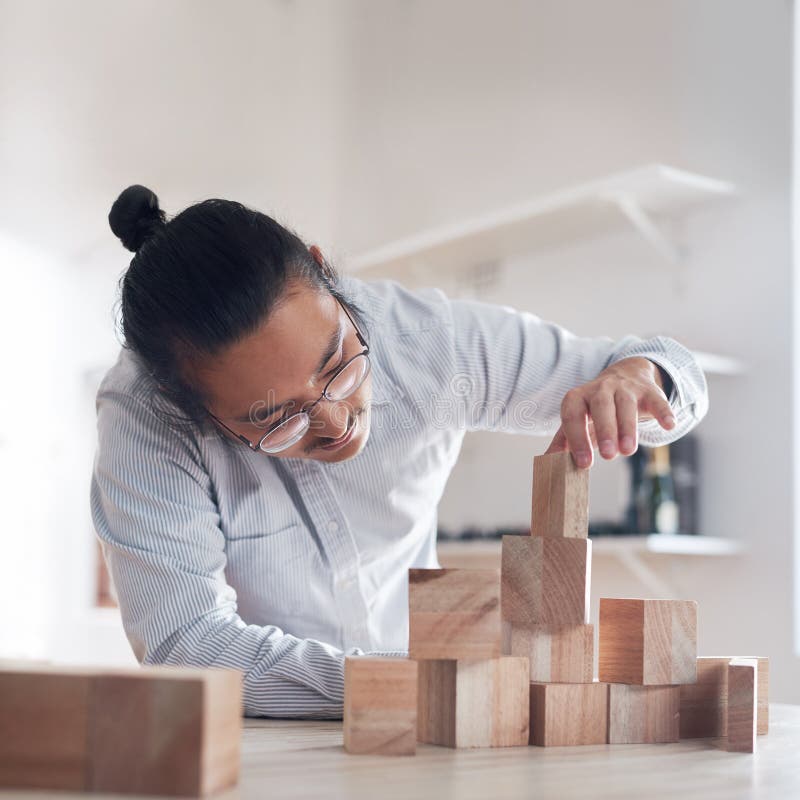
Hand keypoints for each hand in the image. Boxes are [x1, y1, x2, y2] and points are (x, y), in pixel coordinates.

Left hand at [544, 357, 675, 468]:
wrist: (624, 377)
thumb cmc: (595, 408)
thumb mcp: (578, 420)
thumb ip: (564, 441)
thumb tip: (546, 463)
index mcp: (577, 398)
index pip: (572, 415)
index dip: (577, 439)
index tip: (584, 463)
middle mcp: (600, 389)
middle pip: (601, 406)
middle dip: (604, 430)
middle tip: (609, 456)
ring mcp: (625, 388)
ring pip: (626, 404)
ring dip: (628, 427)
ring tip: (628, 451)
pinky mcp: (649, 391)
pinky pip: (657, 399)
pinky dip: (664, 411)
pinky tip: (669, 425)